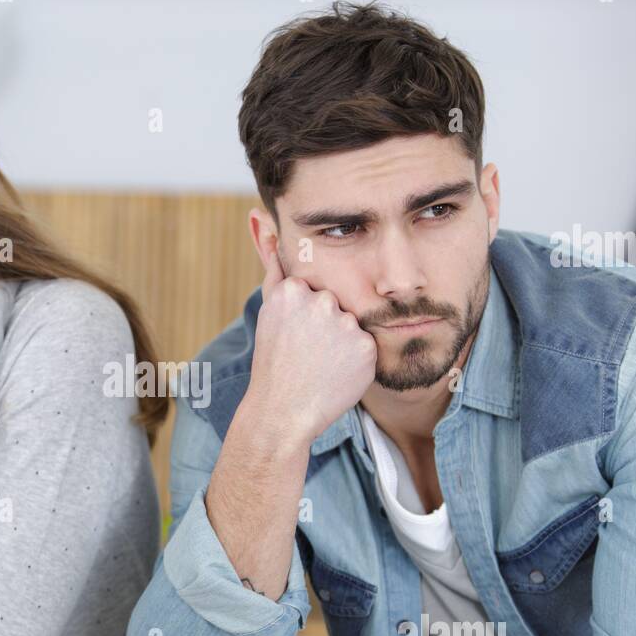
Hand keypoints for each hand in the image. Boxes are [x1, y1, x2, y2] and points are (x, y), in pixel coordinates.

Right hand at [248, 248, 377, 447]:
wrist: (281, 411)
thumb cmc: (274, 362)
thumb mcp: (269, 309)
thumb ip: (274, 265)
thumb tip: (267, 223)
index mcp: (294, 289)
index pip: (318, 289)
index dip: (308, 317)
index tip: (296, 337)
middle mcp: (320, 302)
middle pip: (338, 304)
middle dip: (328, 327)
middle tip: (309, 354)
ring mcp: (344, 324)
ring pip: (354, 325)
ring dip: (343, 344)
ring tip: (321, 365)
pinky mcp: (365, 348)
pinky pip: (368, 347)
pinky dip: (356, 361)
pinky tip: (337, 374)